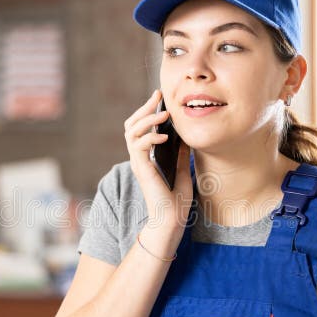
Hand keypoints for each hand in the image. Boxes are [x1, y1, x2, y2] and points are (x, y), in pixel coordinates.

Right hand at [123, 89, 191, 237]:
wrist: (172, 220)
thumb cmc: (176, 200)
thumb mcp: (182, 170)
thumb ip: (180, 154)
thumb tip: (184, 137)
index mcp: (147, 157)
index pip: (141, 128)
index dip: (147, 111)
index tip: (160, 98)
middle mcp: (139, 158)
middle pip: (132, 125)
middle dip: (144, 108)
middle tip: (158, 96)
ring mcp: (139, 163)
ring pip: (132, 132)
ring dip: (147, 120)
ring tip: (163, 114)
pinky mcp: (142, 169)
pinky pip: (139, 147)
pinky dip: (150, 138)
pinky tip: (164, 136)